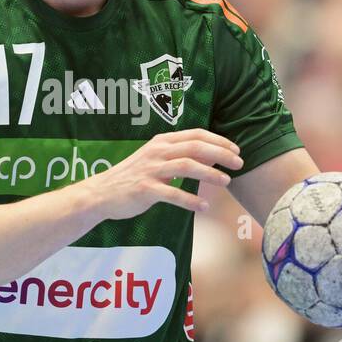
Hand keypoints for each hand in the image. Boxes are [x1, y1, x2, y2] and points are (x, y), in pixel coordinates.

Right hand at [84, 129, 244, 219]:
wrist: (101, 193)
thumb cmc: (132, 177)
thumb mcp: (154, 158)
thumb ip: (177, 155)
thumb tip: (209, 158)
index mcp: (161, 142)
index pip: (196, 135)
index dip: (219, 141)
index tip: (236, 150)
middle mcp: (157, 152)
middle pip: (195, 147)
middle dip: (221, 154)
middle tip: (239, 163)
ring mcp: (150, 170)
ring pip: (187, 166)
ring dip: (210, 174)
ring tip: (226, 182)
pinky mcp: (145, 189)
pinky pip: (173, 194)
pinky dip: (190, 200)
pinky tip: (203, 207)